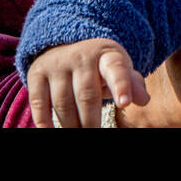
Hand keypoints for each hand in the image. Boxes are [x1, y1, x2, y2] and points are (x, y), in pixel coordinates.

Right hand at [27, 38, 147, 127]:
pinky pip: (40, 103)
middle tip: (95, 134)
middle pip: (87, 95)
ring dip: (70, 126)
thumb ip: (131, 84)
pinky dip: (45, 123)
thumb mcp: (118, 69)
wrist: (65, 46)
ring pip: (63, 103)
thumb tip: (143, 99)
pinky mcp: (37, 74)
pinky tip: (52, 132)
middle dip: (90, 122)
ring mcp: (57, 64)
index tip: (124, 103)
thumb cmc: (98, 67)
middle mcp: (81, 56)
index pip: (116, 69)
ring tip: (78, 135)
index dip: (121, 85)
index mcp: (107, 55)